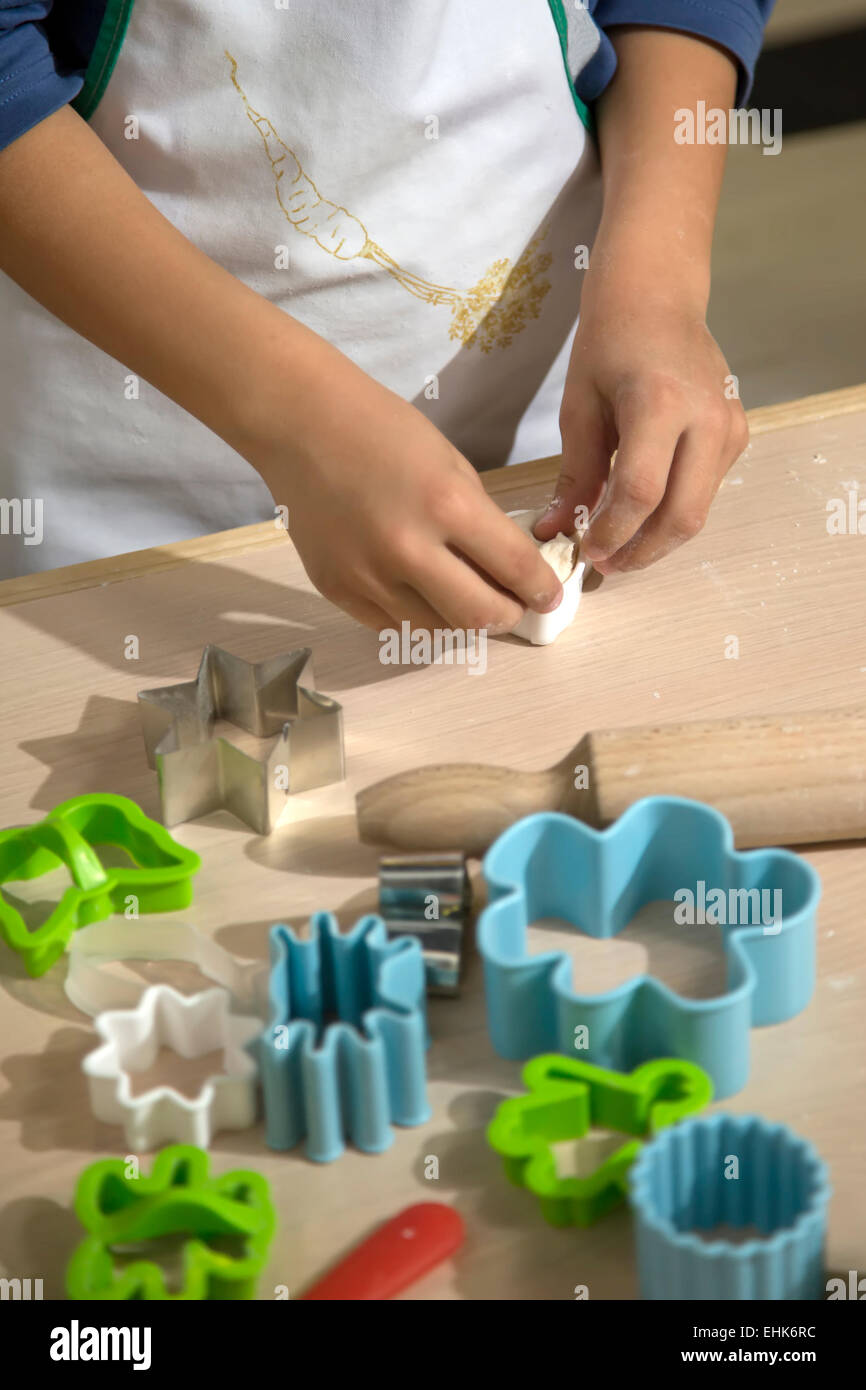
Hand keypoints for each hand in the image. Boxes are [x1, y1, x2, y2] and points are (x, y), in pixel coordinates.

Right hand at [251, 339, 563, 632]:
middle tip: (513, 607)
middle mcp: (407, 549)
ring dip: (461, 619)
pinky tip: (421, 593)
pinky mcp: (336, 589)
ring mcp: (367, 575)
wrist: (301, 424)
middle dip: (508, 616)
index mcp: (447, 505)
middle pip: (479, 617)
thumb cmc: (382, 430)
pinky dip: (417, 616)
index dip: (541, 589)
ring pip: (436, 629)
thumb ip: (479, 521)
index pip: (515, 569)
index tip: (549, 597)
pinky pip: (392, 624)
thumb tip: (507, 570)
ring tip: (465, 598)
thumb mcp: (451, 464)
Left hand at [537, 284, 748, 572]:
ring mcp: (729, 428)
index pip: (641, 493)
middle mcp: (705, 419)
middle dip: (641, 551)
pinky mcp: (736, 435)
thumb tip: (554, 532)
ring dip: (657, 539)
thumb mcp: (580, 407)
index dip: (612, 534)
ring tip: (618, 544)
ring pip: (698, 511)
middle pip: (682, 515)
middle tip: (606, 565)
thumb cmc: (610, 343)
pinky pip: (706, 492)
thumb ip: (574, 475)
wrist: (658, 297)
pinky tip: (642, 513)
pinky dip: (673, 513)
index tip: (586, 553)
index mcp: (659, 404)